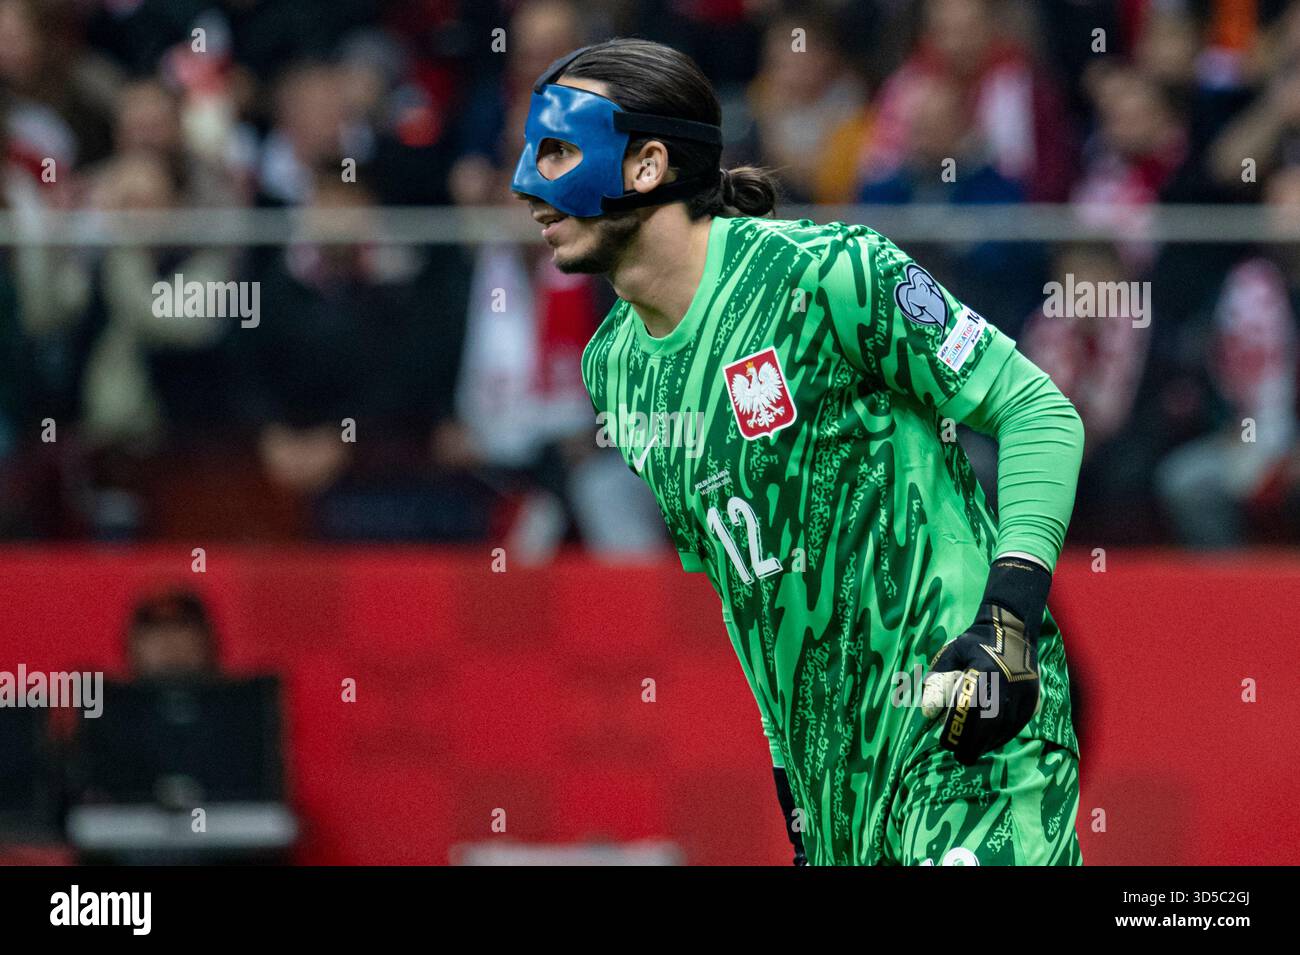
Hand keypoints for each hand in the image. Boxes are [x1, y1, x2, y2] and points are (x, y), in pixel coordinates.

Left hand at [921, 557, 1050, 764]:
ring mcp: (1023, 694)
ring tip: (972, 752)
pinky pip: (1017, 726)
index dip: (957, 730)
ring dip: (988, 744)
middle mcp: (1006, 685)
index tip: (946, 743)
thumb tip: (928, 714)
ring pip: (1005, 729)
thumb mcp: (951, 654)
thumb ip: (937, 682)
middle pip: (989, 725)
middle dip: (973, 744)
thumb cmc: (975, 643)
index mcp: (983, 673)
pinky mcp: (1033, 700)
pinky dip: (1002, 737)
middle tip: (960, 756)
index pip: (967, 710)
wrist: (1013, 630)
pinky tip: (990, 742)